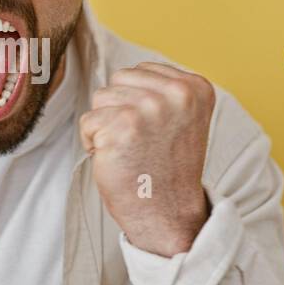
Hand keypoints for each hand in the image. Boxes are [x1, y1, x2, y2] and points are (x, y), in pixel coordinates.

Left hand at [79, 62, 214, 256]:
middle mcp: (177, 93)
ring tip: (130, 150)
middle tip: (140, 143)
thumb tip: (125, 72)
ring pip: (100, 98)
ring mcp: (151, 108)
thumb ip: (162, 90)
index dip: (137, 102)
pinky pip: (87, 122)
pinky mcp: (123, 126)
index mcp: (195, 87)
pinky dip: (93, 143)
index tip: (156, 131)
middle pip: (118, 80)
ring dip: (106, 126)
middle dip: (119, 110)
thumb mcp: (180, 117)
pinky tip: (117, 160)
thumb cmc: (166, 167)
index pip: (140, 71)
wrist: (168, 213)